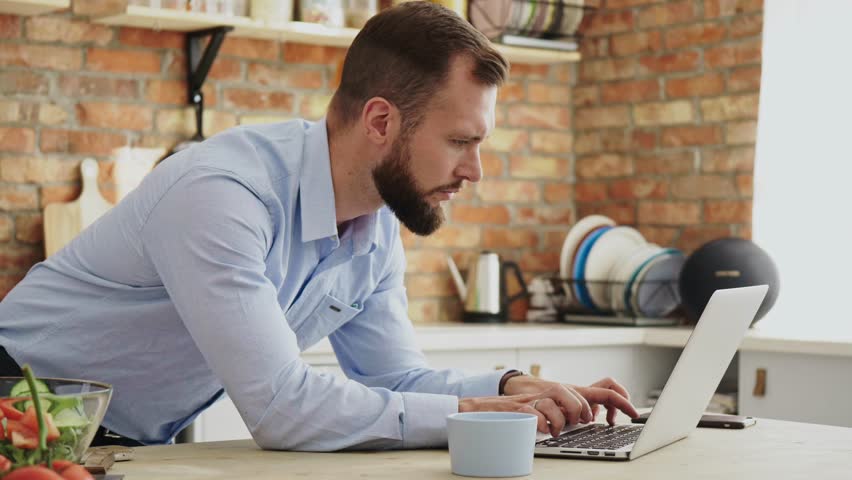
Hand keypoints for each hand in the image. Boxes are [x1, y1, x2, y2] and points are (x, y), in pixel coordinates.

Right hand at [458, 383, 593, 437]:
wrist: (479, 410)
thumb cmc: (506, 414)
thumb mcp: (531, 409)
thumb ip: (548, 412)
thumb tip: (569, 423)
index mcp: (542, 393)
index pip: (569, 390)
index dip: (583, 404)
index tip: (586, 417)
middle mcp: (535, 394)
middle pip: (562, 390)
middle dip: (574, 408)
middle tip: (573, 422)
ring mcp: (525, 401)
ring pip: (550, 402)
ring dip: (557, 420)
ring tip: (554, 431)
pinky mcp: (515, 410)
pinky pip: (533, 414)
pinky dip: (542, 424)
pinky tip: (541, 431)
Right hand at [503, 375, 638, 425]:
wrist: (501, 405)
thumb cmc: (533, 408)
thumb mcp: (559, 406)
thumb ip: (576, 407)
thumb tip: (596, 414)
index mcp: (570, 392)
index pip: (605, 391)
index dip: (622, 401)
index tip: (634, 412)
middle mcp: (559, 392)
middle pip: (584, 402)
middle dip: (582, 416)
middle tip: (575, 422)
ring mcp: (542, 398)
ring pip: (565, 408)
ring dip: (561, 422)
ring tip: (554, 428)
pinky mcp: (527, 408)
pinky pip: (542, 418)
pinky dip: (544, 427)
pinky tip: (541, 429)